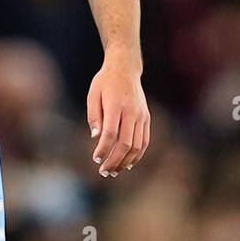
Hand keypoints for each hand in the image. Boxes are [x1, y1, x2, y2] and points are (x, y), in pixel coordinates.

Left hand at [87, 54, 149, 176]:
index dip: (103, 150)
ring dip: (126, 161)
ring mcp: (141, 115)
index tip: (96, 160)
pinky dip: (137, 155)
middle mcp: (131, 112)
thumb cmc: (105, 82)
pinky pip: (144, 141)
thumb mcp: (93, 94)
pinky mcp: (146, 118)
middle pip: (125, 144)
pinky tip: (128, 163)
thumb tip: (96, 137)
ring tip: (115, 171)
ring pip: (137, 145)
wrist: (125, 68)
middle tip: (104, 172)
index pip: (110, 134)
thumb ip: (94, 116)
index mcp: (116, 105)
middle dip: (114, 161)